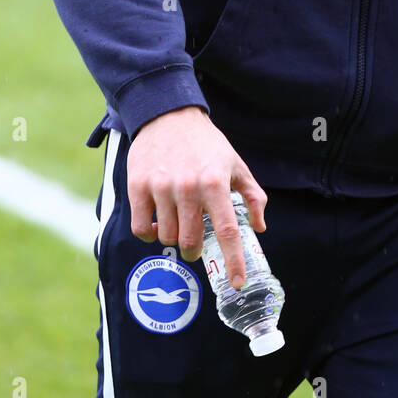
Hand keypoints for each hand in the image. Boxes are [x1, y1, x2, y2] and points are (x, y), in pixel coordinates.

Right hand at [126, 106, 266, 288]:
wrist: (168, 115)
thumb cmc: (206, 143)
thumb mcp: (235, 164)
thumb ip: (253, 195)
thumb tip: (259, 227)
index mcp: (215, 183)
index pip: (226, 231)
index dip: (233, 261)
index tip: (237, 282)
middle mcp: (188, 188)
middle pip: (191, 240)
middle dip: (195, 250)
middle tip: (196, 244)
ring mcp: (160, 188)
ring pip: (167, 237)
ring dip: (174, 238)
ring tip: (178, 223)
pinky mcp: (138, 187)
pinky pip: (141, 228)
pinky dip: (149, 235)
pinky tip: (156, 224)